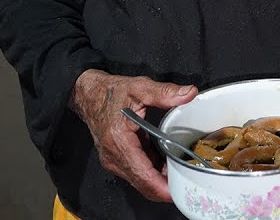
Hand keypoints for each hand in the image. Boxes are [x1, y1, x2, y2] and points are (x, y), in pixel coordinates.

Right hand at [69, 69, 198, 202]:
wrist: (90, 95)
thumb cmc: (111, 93)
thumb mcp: (140, 88)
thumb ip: (165, 92)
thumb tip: (189, 93)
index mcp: (119, 141)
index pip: (142, 173)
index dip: (161, 186)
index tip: (177, 191)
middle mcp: (114, 156)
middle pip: (142, 183)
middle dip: (165, 188)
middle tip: (189, 184)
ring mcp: (114, 160)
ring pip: (141, 181)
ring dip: (160, 181)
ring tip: (183, 175)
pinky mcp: (117, 160)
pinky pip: (138, 173)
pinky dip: (153, 173)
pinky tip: (168, 165)